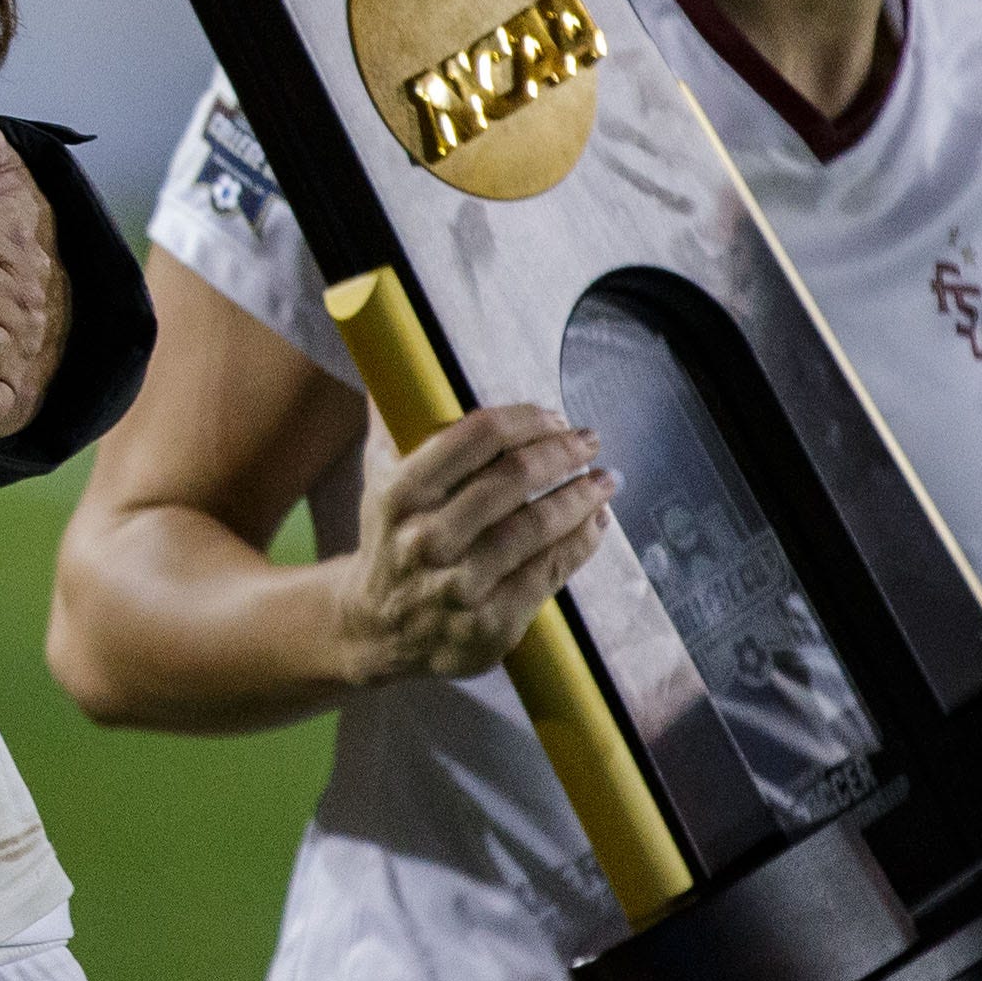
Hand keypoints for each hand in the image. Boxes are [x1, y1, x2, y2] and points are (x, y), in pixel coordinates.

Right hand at [337, 403, 612, 684]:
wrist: (375, 627)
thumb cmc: (389, 536)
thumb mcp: (378, 476)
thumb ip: (396, 419)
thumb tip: (410, 353)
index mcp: (401, 492)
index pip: (475, 435)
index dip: (526, 420)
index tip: (554, 416)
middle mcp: (427, 538)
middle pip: (513, 479)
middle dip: (563, 453)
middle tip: (590, 441)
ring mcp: (460, 586)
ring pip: (537, 528)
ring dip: (582, 497)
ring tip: (606, 479)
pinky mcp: (490, 624)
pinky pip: (549, 574)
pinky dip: (581, 543)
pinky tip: (597, 523)